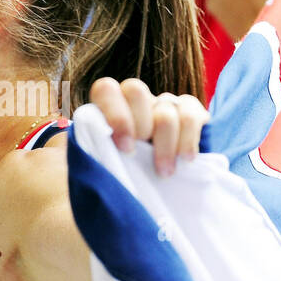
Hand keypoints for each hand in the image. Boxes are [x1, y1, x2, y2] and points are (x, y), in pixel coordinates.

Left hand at [89, 77, 208, 176]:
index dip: (115, 115)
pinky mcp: (191, 110)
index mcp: (109, 109)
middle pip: (135, 89)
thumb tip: (88, 150)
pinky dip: (187, 141)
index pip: (106, 89)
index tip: (124, 147)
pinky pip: (190, 117)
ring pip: (165, 109)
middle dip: (139, 126)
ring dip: (165, 145)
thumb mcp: (106, 166)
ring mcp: (165, 102)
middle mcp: (136, 100)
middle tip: (138, 155)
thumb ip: (96, 151)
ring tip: (164, 172)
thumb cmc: (125, 177)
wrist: (163, 191)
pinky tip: (185, 159)